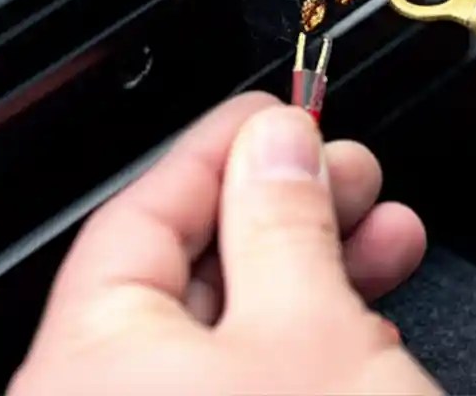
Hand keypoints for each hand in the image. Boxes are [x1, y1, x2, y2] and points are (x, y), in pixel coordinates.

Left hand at [9, 93, 438, 394]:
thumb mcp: (309, 327)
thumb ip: (283, 221)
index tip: (279, 106)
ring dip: (317, 266)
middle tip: (348, 166)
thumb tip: (275, 141)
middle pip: (190, 265)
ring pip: (234, 323)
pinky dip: (312, 333)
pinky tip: (369, 308)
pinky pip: (252, 373)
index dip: (221, 147)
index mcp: (88, 361)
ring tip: (387, 230)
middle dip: (288, 205)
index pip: (142, 213)